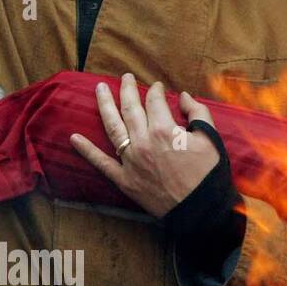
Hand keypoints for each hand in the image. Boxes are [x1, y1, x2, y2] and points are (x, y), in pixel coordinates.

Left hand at [70, 73, 219, 217]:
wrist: (199, 208)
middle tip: (125, 77)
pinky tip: (74, 138)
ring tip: (99, 90)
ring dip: (105, 106)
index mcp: (165, 130)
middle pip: (130, 109)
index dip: (156, 91)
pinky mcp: (124, 179)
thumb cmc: (208, 173)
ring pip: (113, 127)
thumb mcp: (211, 139)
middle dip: (127, 90)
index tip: (158, 87)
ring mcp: (130, 160)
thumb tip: (184, 97)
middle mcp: (143, 141)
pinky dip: (87, 151)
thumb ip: (198, 114)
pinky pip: (101, 163)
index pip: (155, 102)